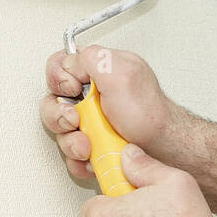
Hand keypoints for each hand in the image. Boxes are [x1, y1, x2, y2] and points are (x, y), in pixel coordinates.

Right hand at [40, 45, 182, 182]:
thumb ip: (91, 58)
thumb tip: (70, 61)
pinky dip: (79, 159)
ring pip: (60, 131)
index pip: (59, 66)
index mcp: (97, 70)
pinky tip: (93, 156)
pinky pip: (70, 153)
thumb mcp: (120, 72)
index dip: (59, 80)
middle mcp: (91, 94)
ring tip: (89, 145)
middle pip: (52, 102)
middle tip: (77, 121)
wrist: (163, 148)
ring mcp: (90, 120)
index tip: (74, 90)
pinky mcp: (91, 143)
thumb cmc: (149, 113)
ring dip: (71, 141)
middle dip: (60, 116)